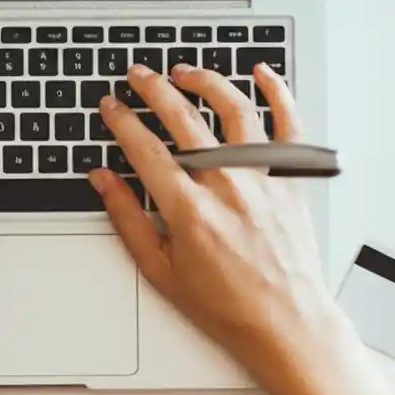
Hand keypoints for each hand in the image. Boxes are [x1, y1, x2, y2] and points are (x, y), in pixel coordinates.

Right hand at [90, 63, 394, 394]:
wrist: (286, 323)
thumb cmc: (227, 305)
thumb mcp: (160, 270)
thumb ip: (127, 218)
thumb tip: (103, 181)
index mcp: (189, 209)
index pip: (144, 148)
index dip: (121, 121)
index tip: (110, 106)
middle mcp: (226, 184)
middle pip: (183, 117)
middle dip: (152, 89)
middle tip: (137, 76)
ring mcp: (262, 177)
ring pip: (232, 108)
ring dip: (204, 81)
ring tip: (184, 71)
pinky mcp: (291, 178)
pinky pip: (288, 123)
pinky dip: (278, 92)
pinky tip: (262, 73)